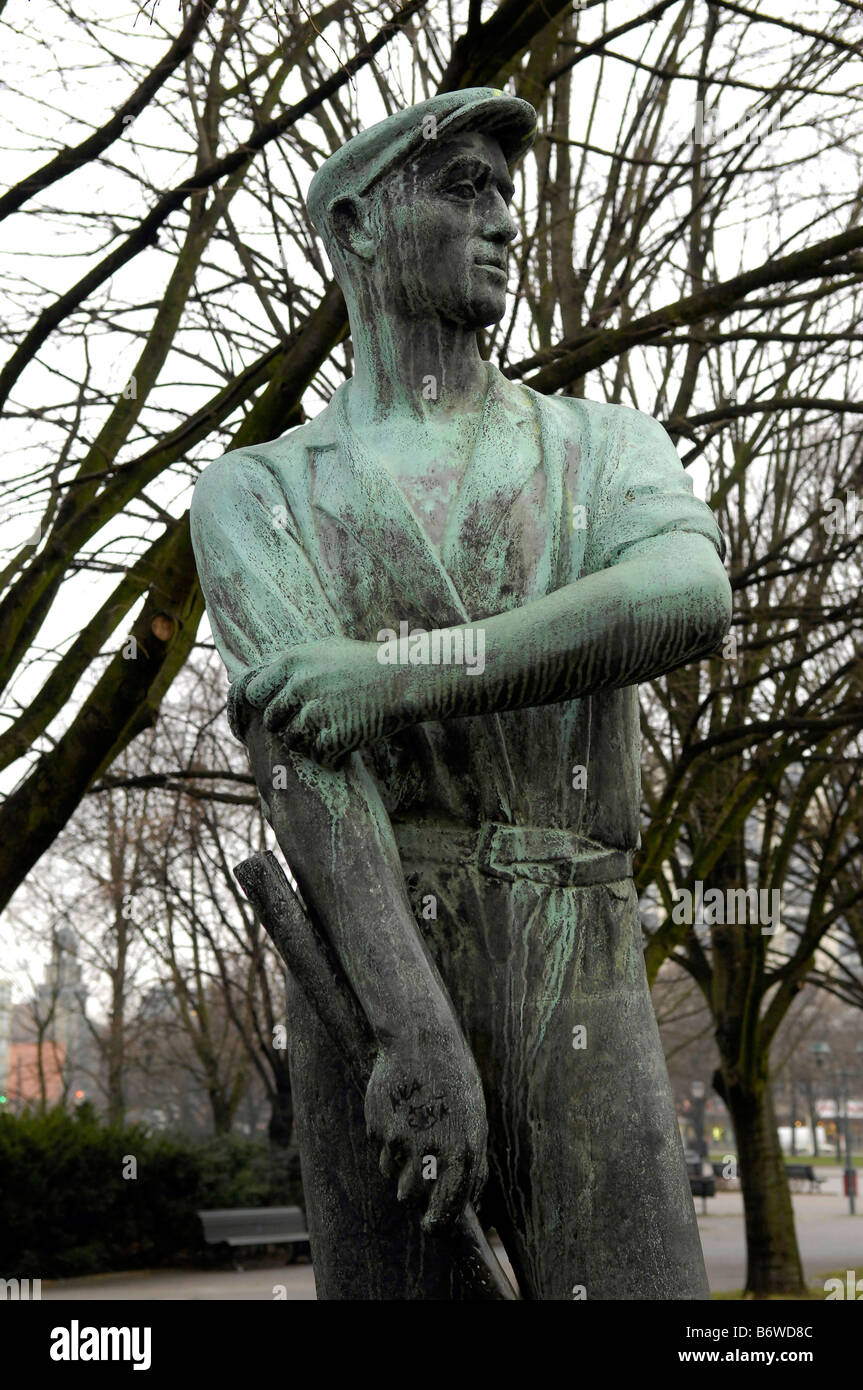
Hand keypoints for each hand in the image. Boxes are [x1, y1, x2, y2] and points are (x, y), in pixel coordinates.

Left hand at [244, 637, 410, 765]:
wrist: (406, 677)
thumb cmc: (368, 663)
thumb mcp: (326, 650)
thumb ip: (294, 665)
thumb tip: (262, 680)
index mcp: (293, 660)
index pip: (253, 691)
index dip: (258, 707)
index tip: (266, 720)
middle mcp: (299, 684)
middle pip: (272, 720)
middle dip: (287, 727)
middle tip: (308, 728)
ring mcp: (316, 710)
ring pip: (292, 741)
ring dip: (309, 742)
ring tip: (333, 733)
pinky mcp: (335, 733)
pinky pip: (319, 755)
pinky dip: (332, 756)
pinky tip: (347, 746)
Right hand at [364, 1026, 488, 1232]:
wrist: (420, 1041)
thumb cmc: (455, 1082)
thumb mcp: (475, 1121)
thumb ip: (473, 1165)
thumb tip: (470, 1202)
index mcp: (460, 1151)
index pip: (444, 1209)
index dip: (437, 1224)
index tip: (433, 1227)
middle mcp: (428, 1150)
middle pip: (411, 1198)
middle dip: (415, 1192)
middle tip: (422, 1168)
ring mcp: (398, 1140)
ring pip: (392, 1174)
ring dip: (400, 1164)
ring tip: (414, 1128)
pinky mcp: (377, 1127)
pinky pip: (380, 1149)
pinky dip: (388, 1140)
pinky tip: (401, 1112)